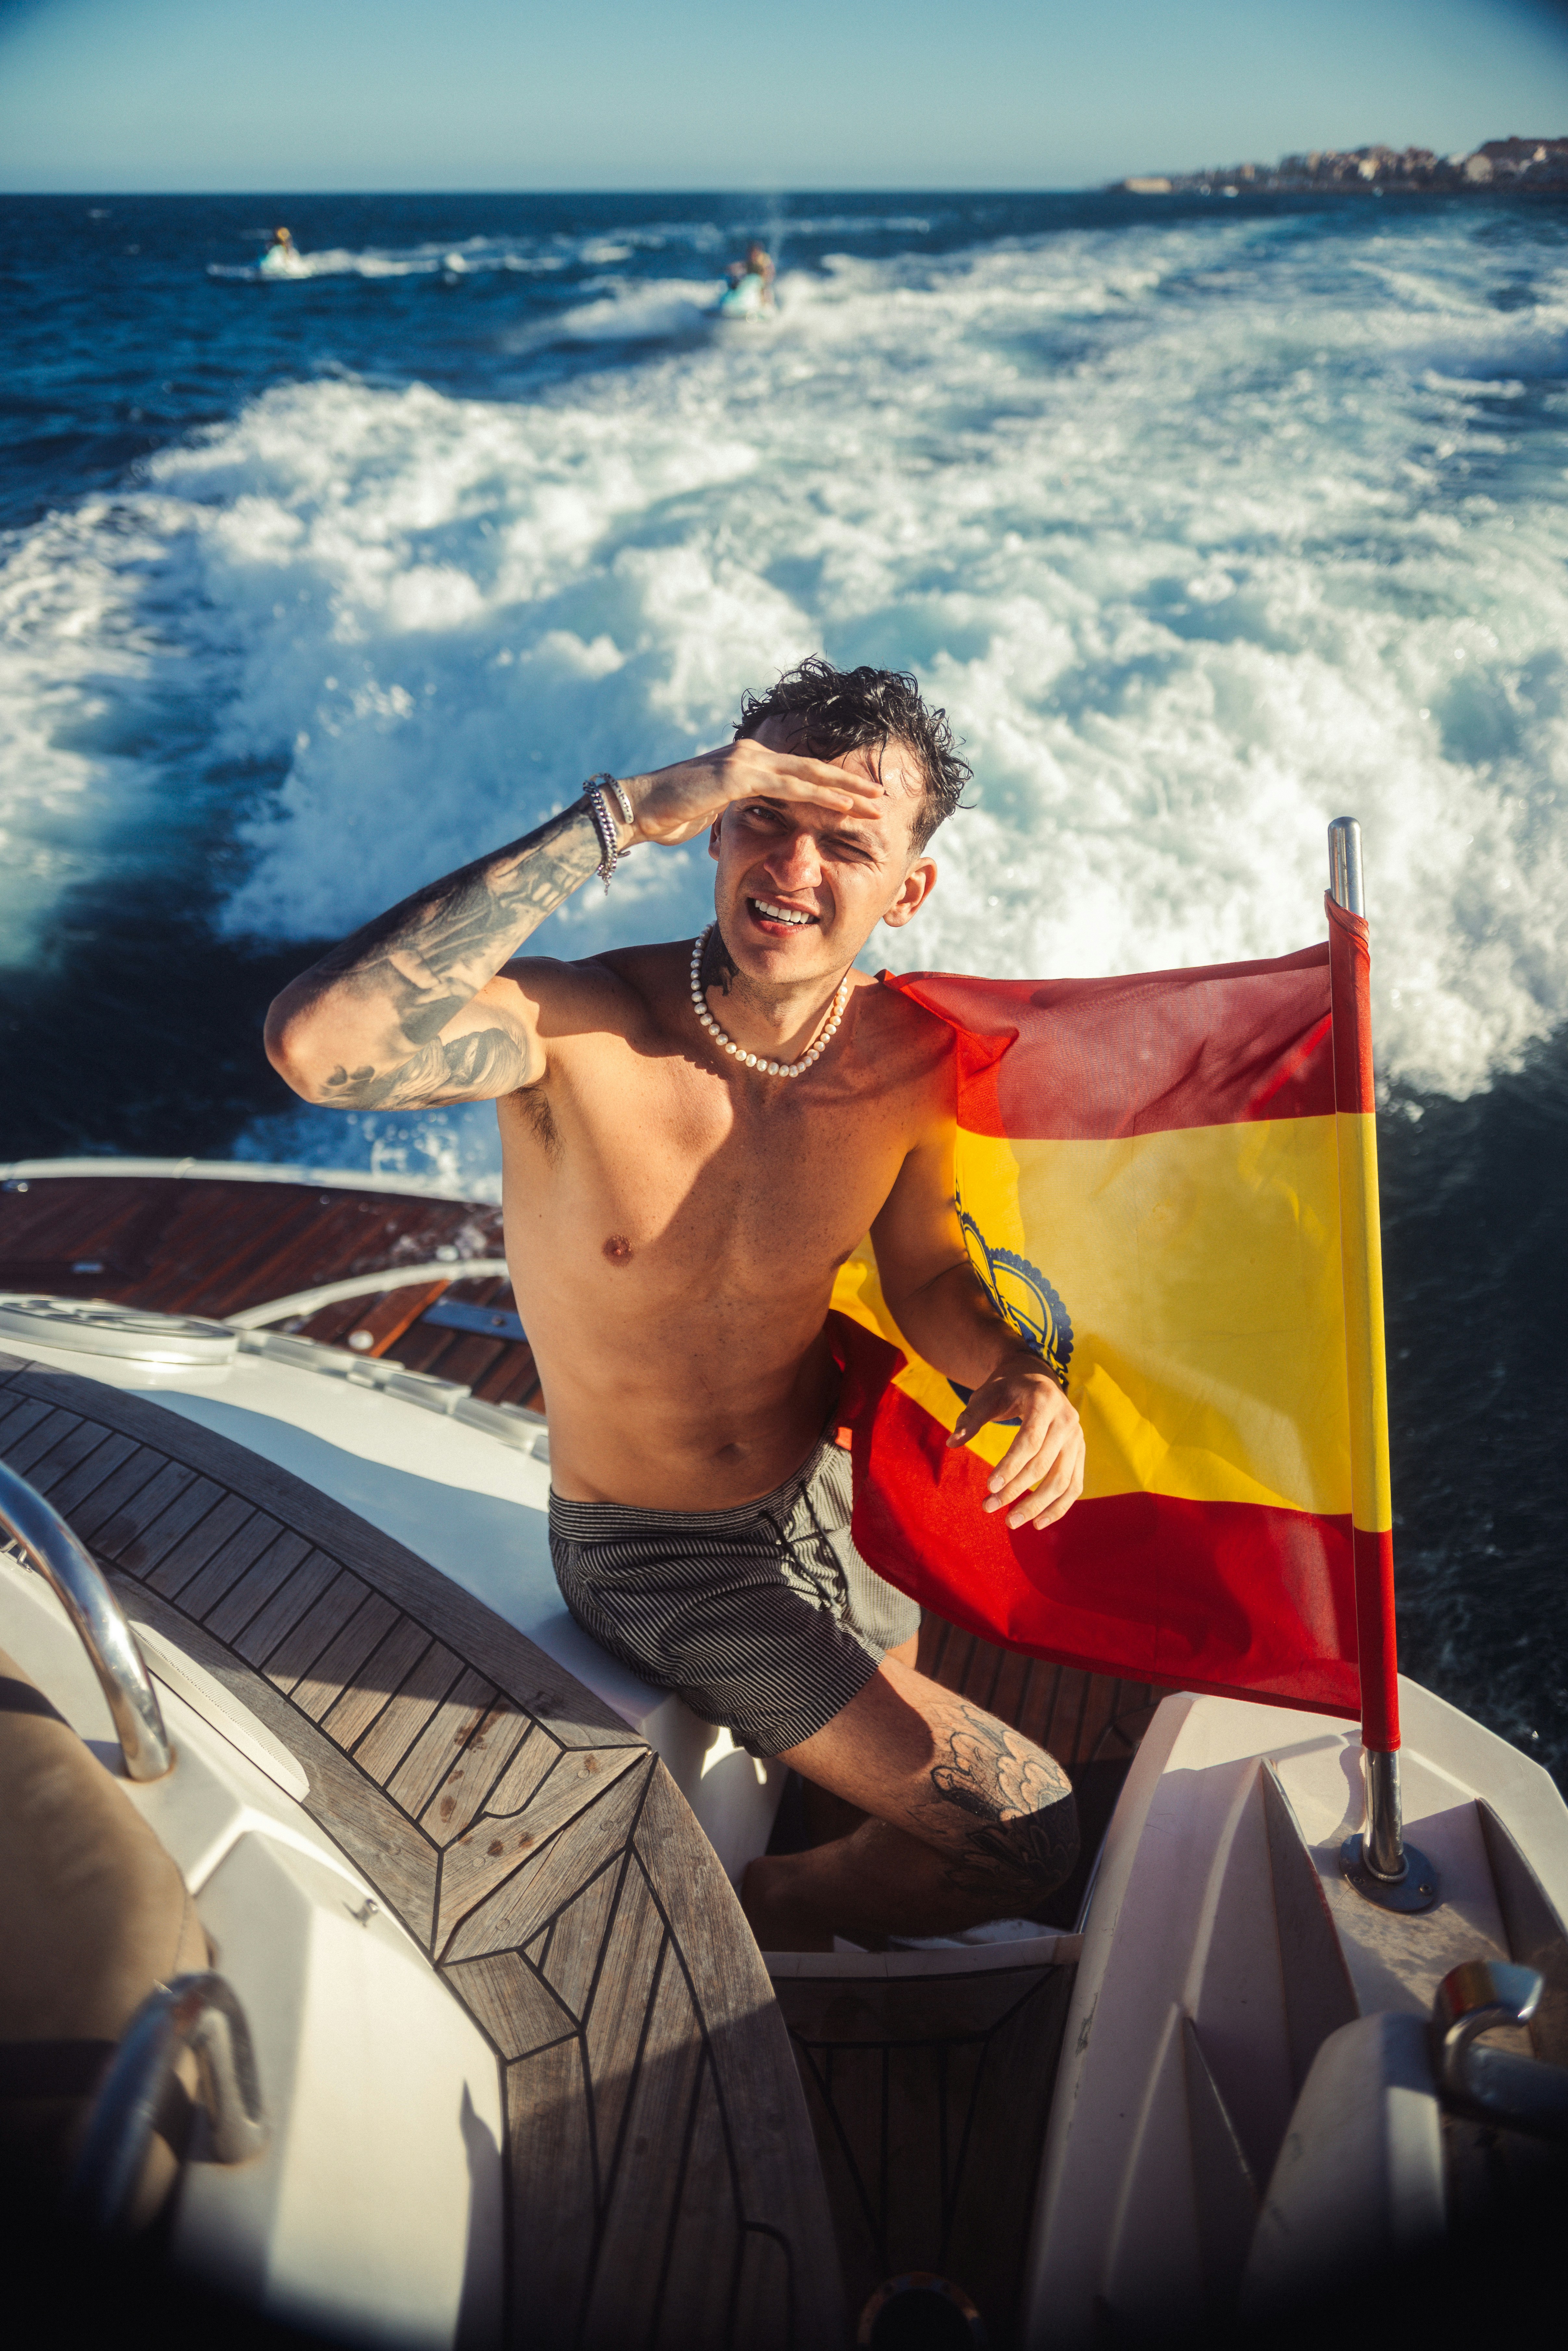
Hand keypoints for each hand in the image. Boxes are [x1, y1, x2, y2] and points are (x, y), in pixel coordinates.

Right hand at [618, 737, 885, 849]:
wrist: (635, 811)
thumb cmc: (669, 816)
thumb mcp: (714, 814)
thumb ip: (738, 811)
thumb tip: (753, 821)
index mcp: (748, 765)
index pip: (800, 774)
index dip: (833, 785)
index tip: (862, 798)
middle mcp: (751, 756)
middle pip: (813, 769)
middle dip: (851, 782)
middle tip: (884, 795)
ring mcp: (746, 762)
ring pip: (809, 774)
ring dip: (847, 789)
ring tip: (877, 801)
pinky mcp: (738, 775)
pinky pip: (789, 786)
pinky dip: (820, 795)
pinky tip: (845, 804)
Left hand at [947, 1355, 1084, 1531]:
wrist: (1036, 1380)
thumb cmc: (1007, 1389)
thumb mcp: (986, 1395)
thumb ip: (971, 1418)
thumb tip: (952, 1442)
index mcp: (1044, 1401)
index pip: (1030, 1440)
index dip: (1010, 1466)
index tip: (988, 1487)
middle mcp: (1067, 1420)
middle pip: (1045, 1464)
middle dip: (1016, 1490)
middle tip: (989, 1507)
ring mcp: (1077, 1438)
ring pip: (1063, 1480)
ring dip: (1038, 1506)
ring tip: (1011, 1522)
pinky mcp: (1080, 1453)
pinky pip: (1074, 1486)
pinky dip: (1059, 1507)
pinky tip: (1038, 1523)